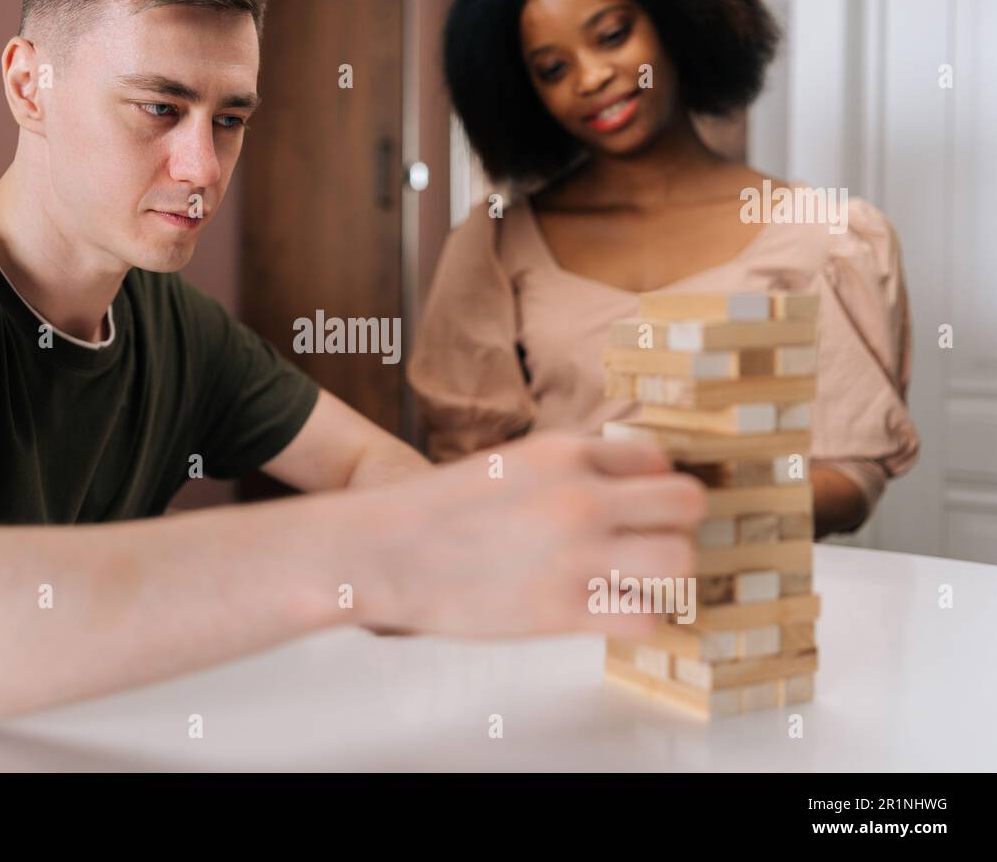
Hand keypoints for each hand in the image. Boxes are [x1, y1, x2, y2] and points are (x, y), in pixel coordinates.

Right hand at [362, 431, 704, 640]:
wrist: (385, 551)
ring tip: (639, 580)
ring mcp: (576, 554)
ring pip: (680, 560)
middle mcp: (580, 496)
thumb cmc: (438, 510)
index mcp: (564, 451)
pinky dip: (637, 618)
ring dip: (668, 573)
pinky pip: (647, 618)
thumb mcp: (508, 464)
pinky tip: (610, 612)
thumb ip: (565, 471)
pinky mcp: (563, 610)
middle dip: (676, 524)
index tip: (637, 506)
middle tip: (652, 542)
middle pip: (686, 503)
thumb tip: (618, 490)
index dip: (651, 485)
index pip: (655, 459)